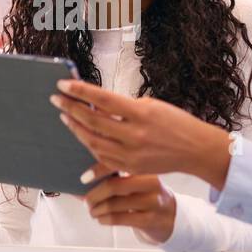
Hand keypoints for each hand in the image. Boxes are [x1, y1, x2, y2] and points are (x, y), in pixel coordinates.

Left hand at [50, 80, 233, 188]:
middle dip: (71, 109)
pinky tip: (82, 135)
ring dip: (76, 128)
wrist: (195, 150)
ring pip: (93, 142)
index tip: (64, 84)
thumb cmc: (174, 122)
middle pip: (94, 121)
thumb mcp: (151, 106)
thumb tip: (96, 105)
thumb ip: (123, 108)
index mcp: (141, 114)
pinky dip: (90, 146)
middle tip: (57, 99)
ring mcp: (132, 154)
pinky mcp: (131, 167)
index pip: (103, 100)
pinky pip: (103, 157)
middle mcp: (135, 135)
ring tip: (66, 117)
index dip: (80, 91)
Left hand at [82, 173, 176, 243]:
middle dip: (94, 195)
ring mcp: (153, 202)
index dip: (97, 171)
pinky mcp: (150, 220)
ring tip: (93, 211)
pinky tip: (102, 219)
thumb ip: (112, 179)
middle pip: (114, 186)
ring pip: (115, 204)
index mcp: (146, 168)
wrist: (173, 217)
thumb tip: (80, 184)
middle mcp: (151, 182)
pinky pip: (120, 219)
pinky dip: (105, 219)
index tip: (83, 178)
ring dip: (97, 210)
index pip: (117, 165)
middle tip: (87, 201)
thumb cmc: (147, 196)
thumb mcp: (135, 183)